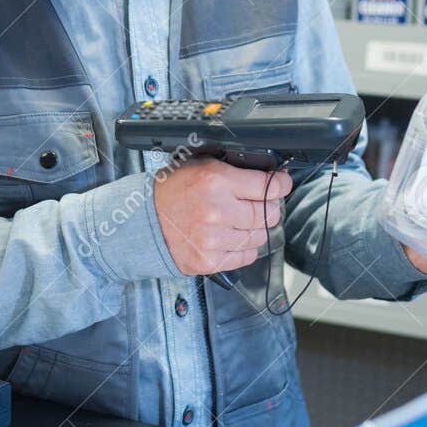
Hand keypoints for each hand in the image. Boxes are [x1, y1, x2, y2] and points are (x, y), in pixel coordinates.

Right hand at [154, 158, 292, 275]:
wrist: (144, 222)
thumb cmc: (171, 192)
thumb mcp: (200, 166)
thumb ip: (233, 170)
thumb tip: (267, 175)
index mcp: (216, 181)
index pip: (267, 186)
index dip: (280, 184)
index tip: (281, 184)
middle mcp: (218, 210)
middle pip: (268, 213)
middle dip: (267, 207)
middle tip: (254, 204)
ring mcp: (215, 238)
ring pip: (260, 236)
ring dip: (254, 229)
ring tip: (236, 222)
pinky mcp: (212, 260)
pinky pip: (247, 256)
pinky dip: (244, 248)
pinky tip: (230, 237)